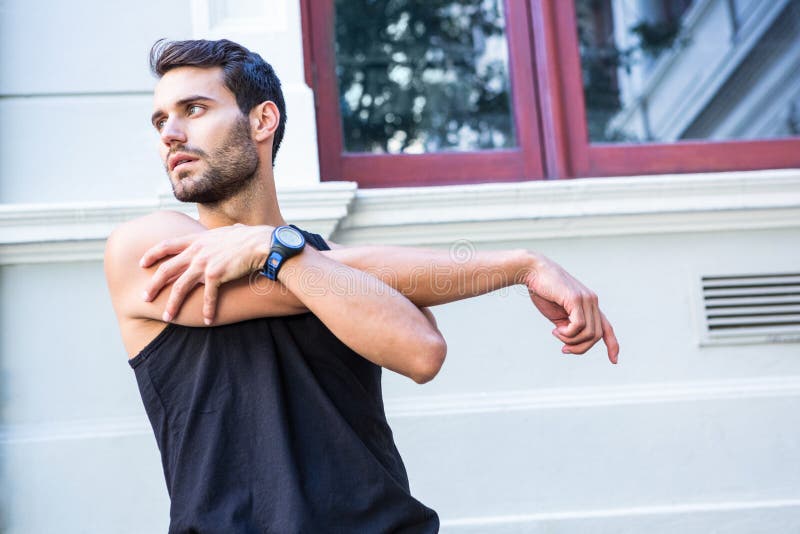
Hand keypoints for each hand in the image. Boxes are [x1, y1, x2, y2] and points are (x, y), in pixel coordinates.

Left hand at [139, 223, 271, 323]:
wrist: (261, 243)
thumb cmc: (249, 237)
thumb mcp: (228, 232)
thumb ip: (220, 235)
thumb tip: (231, 231)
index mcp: (197, 240)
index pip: (166, 245)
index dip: (152, 254)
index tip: (142, 263)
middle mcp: (197, 251)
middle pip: (166, 269)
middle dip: (153, 285)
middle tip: (145, 297)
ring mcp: (205, 263)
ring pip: (180, 287)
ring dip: (172, 304)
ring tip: (167, 317)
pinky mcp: (216, 275)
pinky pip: (208, 297)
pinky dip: (207, 310)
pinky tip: (208, 320)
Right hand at [520, 253, 618, 363]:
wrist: (533, 271)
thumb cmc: (543, 291)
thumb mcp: (558, 314)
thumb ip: (568, 326)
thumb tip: (572, 342)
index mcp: (590, 305)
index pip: (607, 328)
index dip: (613, 345)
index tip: (614, 361)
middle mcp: (593, 301)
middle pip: (596, 336)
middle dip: (580, 348)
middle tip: (563, 349)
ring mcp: (587, 299)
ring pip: (589, 333)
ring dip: (571, 341)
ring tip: (556, 334)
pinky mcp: (576, 299)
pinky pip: (579, 326)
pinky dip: (568, 334)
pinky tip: (556, 330)